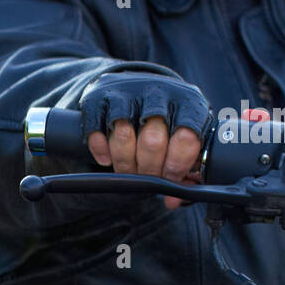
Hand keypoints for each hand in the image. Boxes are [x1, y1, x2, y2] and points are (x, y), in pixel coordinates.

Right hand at [75, 71, 211, 209]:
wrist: (136, 83)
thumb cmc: (166, 118)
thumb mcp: (183, 135)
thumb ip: (185, 169)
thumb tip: (174, 200)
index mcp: (189, 102)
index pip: (187, 137)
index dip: (176, 165)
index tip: (168, 178)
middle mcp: (159, 93)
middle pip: (153, 141)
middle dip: (148, 169)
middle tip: (146, 178)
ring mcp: (128, 91)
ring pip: (123, 135)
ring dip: (123, 162)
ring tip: (126, 170)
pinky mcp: (100, 96)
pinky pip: (96, 128)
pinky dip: (100, 149)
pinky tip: (105, 158)